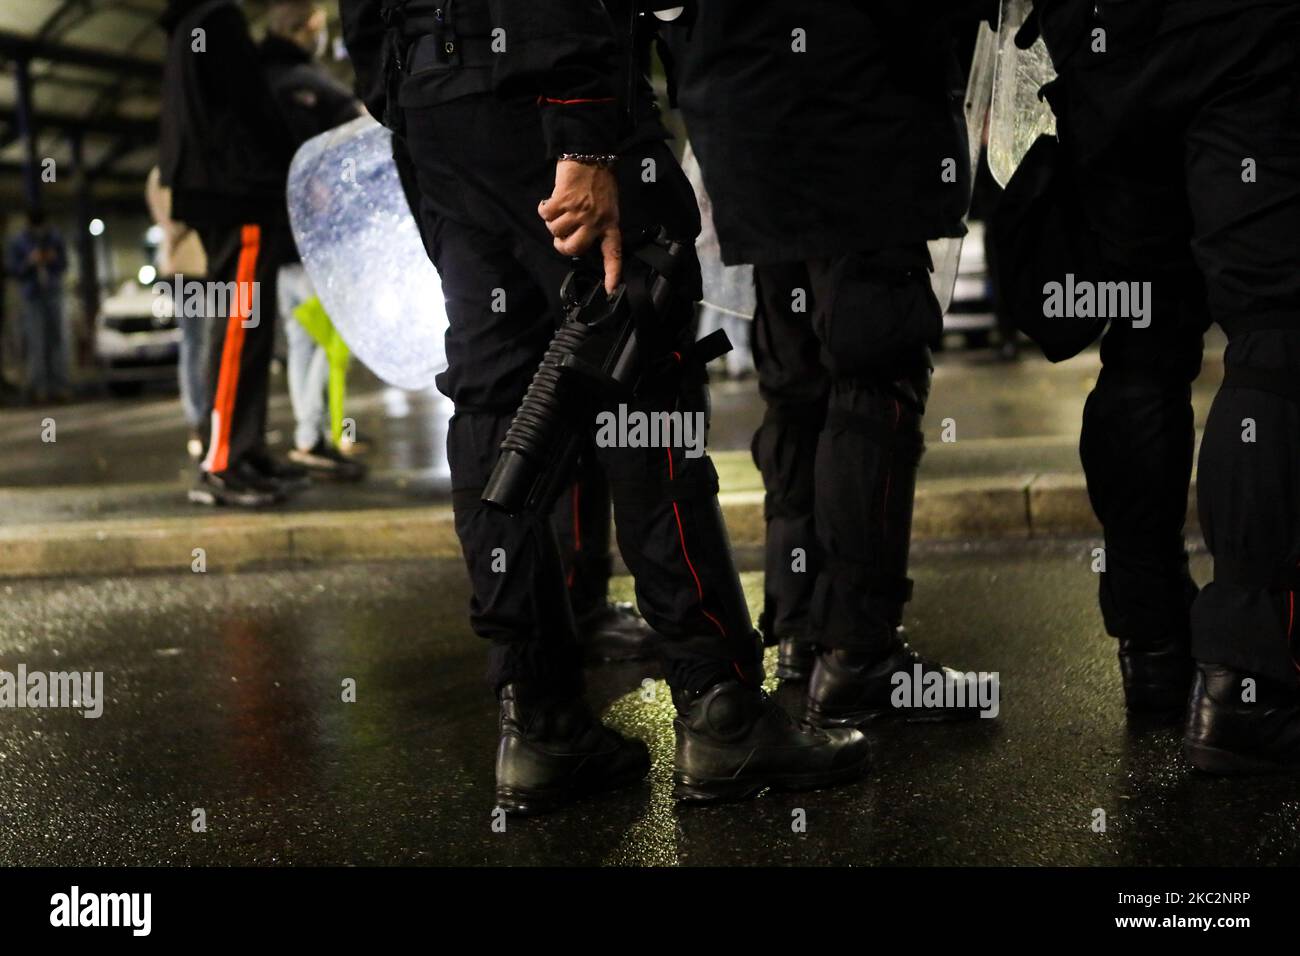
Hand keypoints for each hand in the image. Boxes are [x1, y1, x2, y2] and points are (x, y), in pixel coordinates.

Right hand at [538, 159, 620, 295]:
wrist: (590, 154)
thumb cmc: (599, 181)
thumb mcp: (608, 205)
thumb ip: (598, 224)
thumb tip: (578, 240)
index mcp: (610, 223)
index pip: (614, 253)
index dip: (612, 273)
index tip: (610, 291)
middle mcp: (596, 220)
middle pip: (573, 248)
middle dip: (562, 245)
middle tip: (560, 237)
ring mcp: (579, 211)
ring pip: (556, 231)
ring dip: (552, 222)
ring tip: (558, 210)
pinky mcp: (563, 200)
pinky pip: (546, 215)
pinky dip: (544, 209)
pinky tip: (549, 201)